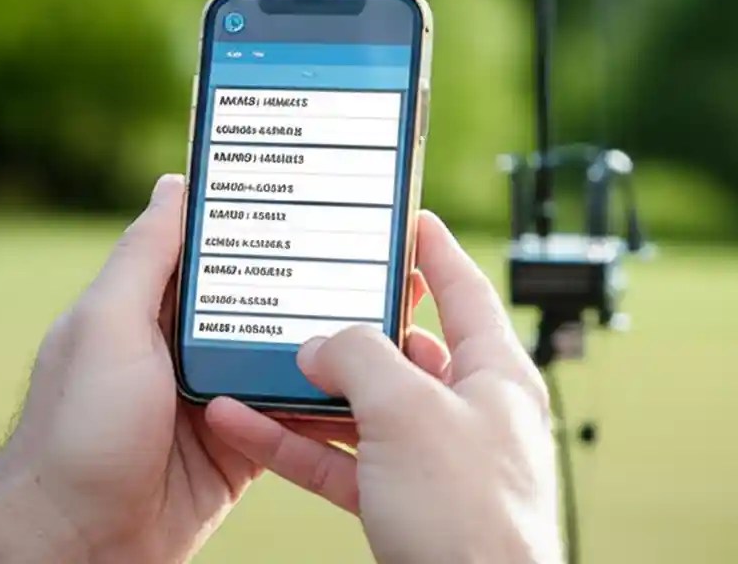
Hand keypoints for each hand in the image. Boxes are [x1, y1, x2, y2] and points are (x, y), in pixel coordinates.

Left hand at [0, 175, 451, 563]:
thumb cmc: (77, 433)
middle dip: (318, 282)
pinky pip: (292, 418)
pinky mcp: (238, 449)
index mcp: (149, 307)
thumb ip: (144, 258)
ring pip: (286, 359)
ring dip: (332, 344)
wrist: (76, 544)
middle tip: (382, 255)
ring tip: (393, 315)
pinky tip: (368, 389)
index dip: (264, 220)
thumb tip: (174, 184)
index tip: (320, 190)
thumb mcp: (107, 327)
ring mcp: (213, 399)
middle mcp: (182, 347)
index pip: (214, 248)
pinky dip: (327, 406)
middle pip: (263, 302)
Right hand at [206, 212, 561, 563]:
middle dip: (345, 329)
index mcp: (493, 374)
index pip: (465, 291)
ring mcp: (431, 461)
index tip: (405, 218)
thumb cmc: (471, 520)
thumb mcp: (408, 412)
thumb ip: (358, 359)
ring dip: (303, 391)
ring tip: (251, 365)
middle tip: (302, 300)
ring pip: (358, 409)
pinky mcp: (399, 504)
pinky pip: (338, 459)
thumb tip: (320, 346)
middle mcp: (466, 412)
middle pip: (400, 351)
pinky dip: (293, 442)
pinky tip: (244, 423)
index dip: (434, 249)